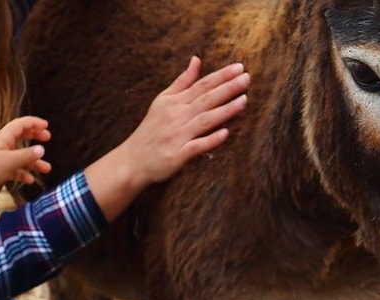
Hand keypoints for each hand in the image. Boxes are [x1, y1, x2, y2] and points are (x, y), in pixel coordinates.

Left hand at [0, 116, 52, 205]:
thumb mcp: (9, 162)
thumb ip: (26, 156)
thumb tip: (41, 150)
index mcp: (3, 138)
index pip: (20, 125)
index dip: (33, 123)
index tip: (46, 126)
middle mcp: (1, 146)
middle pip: (21, 137)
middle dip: (34, 137)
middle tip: (47, 139)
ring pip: (20, 157)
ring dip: (33, 162)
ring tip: (46, 169)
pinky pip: (13, 169)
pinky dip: (22, 173)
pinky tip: (29, 180)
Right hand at [84, 57, 248, 220]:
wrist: (133, 160)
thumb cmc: (151, 129)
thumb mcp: (162, 101)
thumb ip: (182, 81)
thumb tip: (197, 60)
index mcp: (175, 102)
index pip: (201, 85)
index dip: (221, 76)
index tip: (239, 67)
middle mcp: (177, 116)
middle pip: (205, 100)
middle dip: (227, 88)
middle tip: (247, 78)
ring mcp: (177, 136)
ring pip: (204, 121)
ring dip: (224, 111)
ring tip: (244, 101)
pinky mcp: (177, 155)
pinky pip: (196, 147)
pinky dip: (210, 140)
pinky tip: (225, 133)